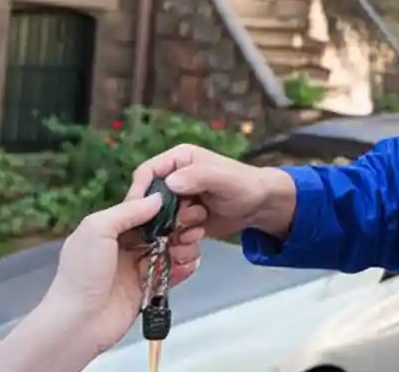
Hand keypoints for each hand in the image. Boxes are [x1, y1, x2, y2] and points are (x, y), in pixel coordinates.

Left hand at [0, 194, 206, 371]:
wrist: (78, 322)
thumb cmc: (81, 274)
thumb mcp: (97, 229)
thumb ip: (127, 211)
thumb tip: (157, 198)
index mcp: (111, 227)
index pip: (142, 206)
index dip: (162, 201)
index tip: (183, 198)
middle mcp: (125, 245)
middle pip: (160, 227)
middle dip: (179, 224)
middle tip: (193, 225)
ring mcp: (137, 267)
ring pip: (169, 249)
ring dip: (184, 246)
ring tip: (188, 248)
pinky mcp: (147, 289)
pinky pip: (171, 273)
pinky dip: (183, 268)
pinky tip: (188, 265)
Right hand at [126, 144, 296, 241]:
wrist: (260, 207)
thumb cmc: (244, 185)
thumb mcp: (223, 179)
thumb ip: (198, 177)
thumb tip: (170, 183)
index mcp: (178, 160)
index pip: (147, 172)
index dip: (139, 191)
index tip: (138, 212)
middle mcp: (173, 179)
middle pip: (149, 200)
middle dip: (161, 216)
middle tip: (180, 224)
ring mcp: (177, 201)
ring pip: (158, 220)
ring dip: (174, 229)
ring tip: (197, 227)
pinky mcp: (182, 220)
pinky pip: (170, 233)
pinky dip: (180, 238)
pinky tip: (198, 236)